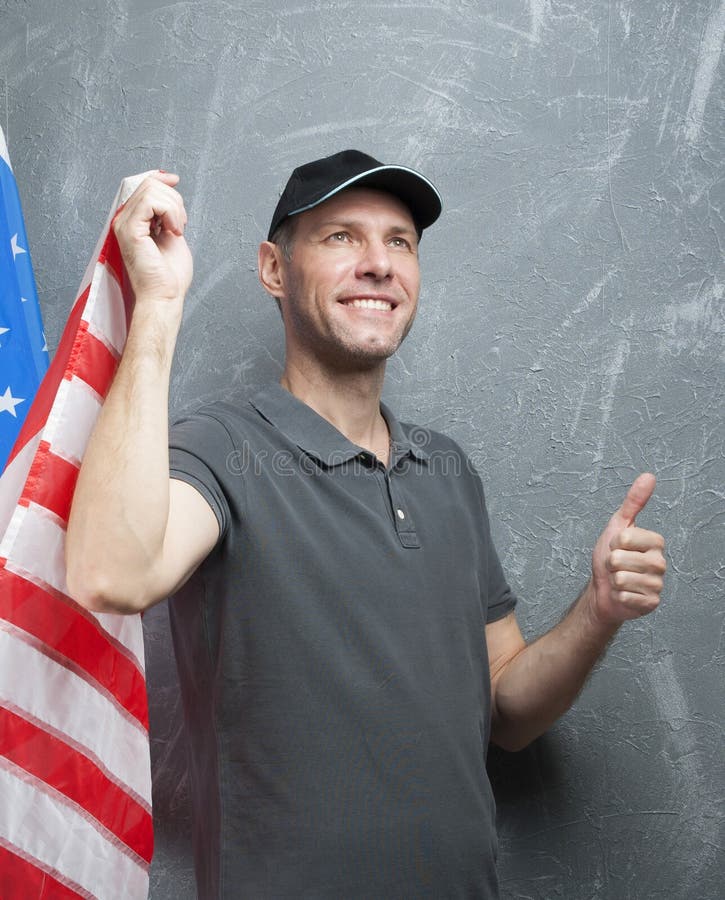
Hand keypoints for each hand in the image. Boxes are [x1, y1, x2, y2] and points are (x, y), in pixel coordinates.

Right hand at [113, 172, 192, 306]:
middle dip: (174, 199)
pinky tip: (173, 231)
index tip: (175, 180)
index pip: (140, 185)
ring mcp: (124, 224)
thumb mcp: (172, 234)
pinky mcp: (129, 229)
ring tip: (177, 230)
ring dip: (174, 207)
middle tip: (180, 225)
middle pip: (148, 184)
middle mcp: (123, 220)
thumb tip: (170, 189)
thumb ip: (168, 213)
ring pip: (151, 189)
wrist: (164, 297)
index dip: (158, 177)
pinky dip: (170, 212)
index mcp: (132, 222)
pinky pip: (151, 201)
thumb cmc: (169, 275)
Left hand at [589, 473, 665, 625]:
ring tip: (618, 579)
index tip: (617, 546)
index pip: (624, 537)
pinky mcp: (651, 603)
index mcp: (655, 542)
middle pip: (619, 558)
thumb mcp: (618, 525)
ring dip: (613, 580)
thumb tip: (648, 476)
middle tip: (615, 566)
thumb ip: (634, 502)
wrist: (603, 589)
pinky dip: (617, 595)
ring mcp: (657, 584)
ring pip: (621, 578)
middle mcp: (660, 563)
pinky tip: (622, 594)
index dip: (613, 543)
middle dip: (610, 563)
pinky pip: (625, 595)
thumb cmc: (610, 556)